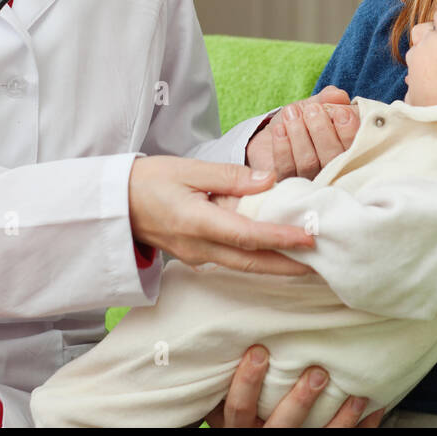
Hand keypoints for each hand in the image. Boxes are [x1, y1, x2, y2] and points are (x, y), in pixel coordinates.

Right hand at [128, 157, 315, 275]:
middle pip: (251, 263)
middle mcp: (198, 247)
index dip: (281, 239)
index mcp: (197, 222)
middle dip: (288, 266)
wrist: (114, 204)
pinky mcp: (195, 256)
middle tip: (321, 264)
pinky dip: (257, 259)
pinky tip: (274, 252)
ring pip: (243, 266)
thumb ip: (230, 176)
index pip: (248, 236)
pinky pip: (232, 260)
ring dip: (275, 265)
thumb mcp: (188, 169)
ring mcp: (196, 256)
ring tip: (306, 261)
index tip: (309, 239)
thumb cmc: (148, 181)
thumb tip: (269, 181)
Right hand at [202, 345, 385, 427]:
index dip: (247, 381)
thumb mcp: (228, 405)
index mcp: (241, 426)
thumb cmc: (244, 418)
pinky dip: (360, 425)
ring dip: (338, 418)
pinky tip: (372, 407)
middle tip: (317, 373)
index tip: (259, 350)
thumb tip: (224, 337)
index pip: (239, 407)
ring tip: (354, 396)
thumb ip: (224, 381)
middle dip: (300, 400)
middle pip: (281, 424)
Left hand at [245, 86, 360, 179]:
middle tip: (313, 110)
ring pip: (308, 163)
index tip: (341, 112)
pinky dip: (282, 147)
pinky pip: (286, 169)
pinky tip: (280, 129)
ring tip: (291, 112)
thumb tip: (338, 96)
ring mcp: (311, 180)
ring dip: (299, 135)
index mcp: (349, 151)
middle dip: (322, 132)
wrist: (277, 132)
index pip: (356, 148)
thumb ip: (329, 99)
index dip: (349, 132)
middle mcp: (334, 171)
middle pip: (333, 159)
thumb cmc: (303, 119)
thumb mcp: (317, 104)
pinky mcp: (288, 182)